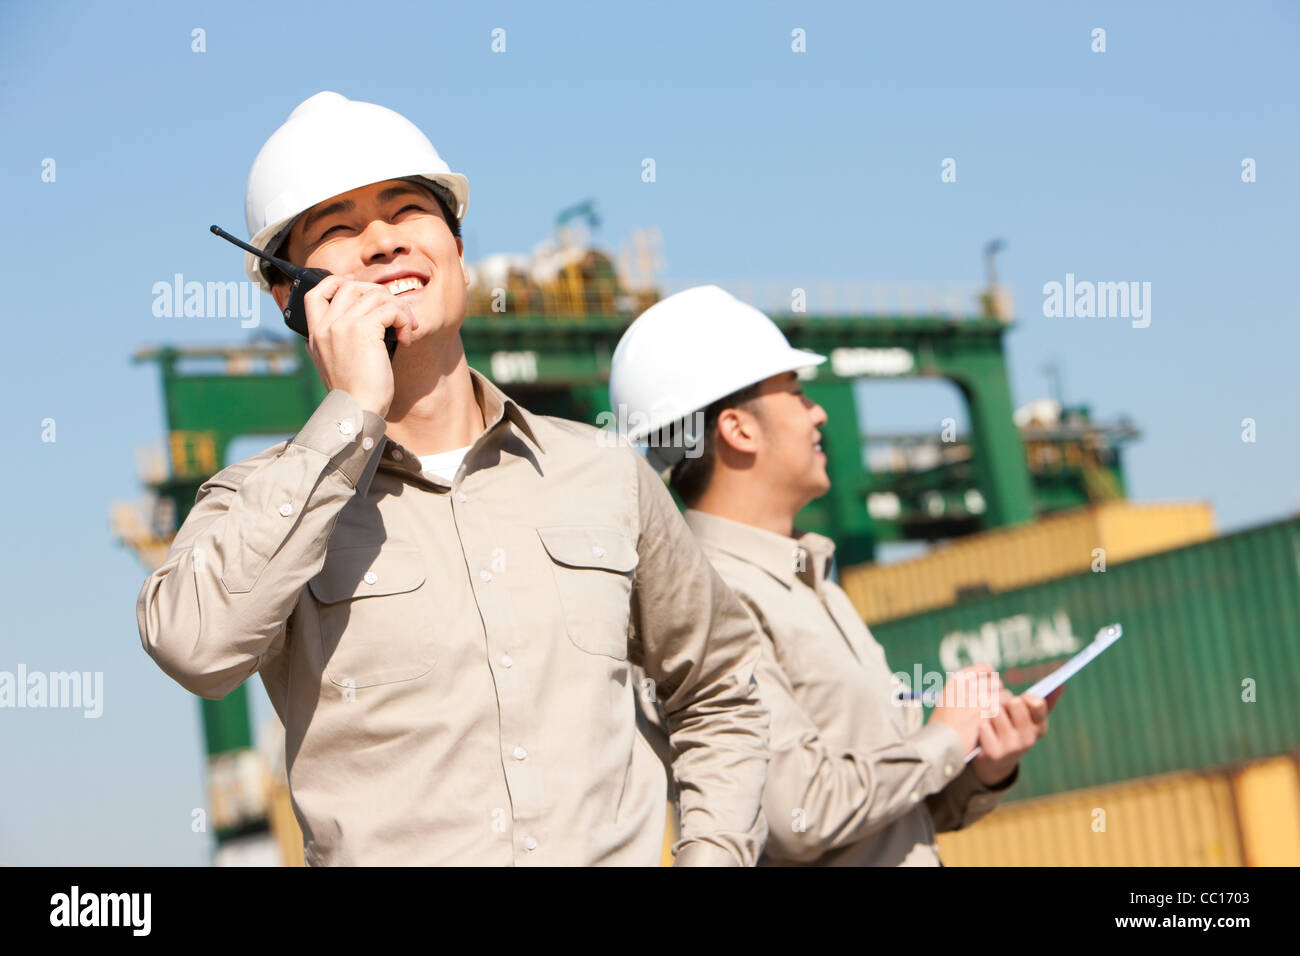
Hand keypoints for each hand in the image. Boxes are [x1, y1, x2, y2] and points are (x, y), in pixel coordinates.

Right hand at [303, 274, 418, 417]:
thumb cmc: (353, 393)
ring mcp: (342, 326)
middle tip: (395, 314)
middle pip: (351, 286)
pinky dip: (404, 319)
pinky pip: (390, 308)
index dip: (338, 282)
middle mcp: (326, 326)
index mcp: (315, 334)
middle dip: (378, 294)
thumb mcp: (328, 365)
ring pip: (375, 294)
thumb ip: (327, 345)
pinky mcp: (363, 330)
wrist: (357, 411)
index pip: (316, 292)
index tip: (359, 287)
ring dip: (397, 308)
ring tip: (405, 328)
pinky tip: (406, 339)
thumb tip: (328, 331)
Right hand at [927, 664, 1001, 754]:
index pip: (984, 669)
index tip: (992, 685)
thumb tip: (984, 686)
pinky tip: (1001, 722)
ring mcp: (981, 699)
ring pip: (1005, 695)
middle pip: (996, 682)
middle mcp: (970, 686)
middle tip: (997, 702)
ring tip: (1000, 713)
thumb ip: (964, 690)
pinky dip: (1006, 715)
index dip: (990, 677)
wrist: (940, 743)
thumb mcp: (947, 699)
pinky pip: (1006, 709)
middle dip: (998, 691)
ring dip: (1004, 704)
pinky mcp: (990, 714)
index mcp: (958, 680)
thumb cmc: (942, 725)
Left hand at [971, 686, 1063, 786]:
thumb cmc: (1015, 730)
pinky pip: (983, 724)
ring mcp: (1012, 747)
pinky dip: (980, 724)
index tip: (1022, 699)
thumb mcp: (1031, 719)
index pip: (1038, 703)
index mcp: (1039, 727)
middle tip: (1002, 710)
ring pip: (995, 711)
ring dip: (989, 711)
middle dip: (1005, 702)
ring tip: (991, 720)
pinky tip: (982, 731)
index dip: (1027, 697)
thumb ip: (1046, 701)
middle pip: (1013, 702)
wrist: (996, 762)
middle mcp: (1028, 739)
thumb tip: (1061, 685)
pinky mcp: (994, 753)